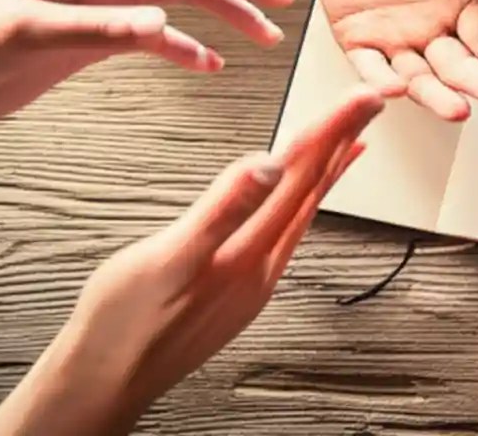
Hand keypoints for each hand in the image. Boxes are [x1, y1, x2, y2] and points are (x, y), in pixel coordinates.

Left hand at [0, 0, 294, 136]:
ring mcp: (99, 8)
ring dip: (220, 16)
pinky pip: (155, 39)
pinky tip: (209, 64)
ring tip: (262, 36)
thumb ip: (99, 29)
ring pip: (177, 2)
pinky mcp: (92, 41)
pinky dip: (186, 50)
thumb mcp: (27, 33)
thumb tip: (167, 28)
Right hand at [0, 87, 383, 435]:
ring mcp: (253, 279)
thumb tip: (268, 164)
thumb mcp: (170, 258)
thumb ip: (223, 209)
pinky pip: (282, 232)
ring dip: (325, 172)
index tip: (365, 96)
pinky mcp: (238, 288)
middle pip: (310, 190)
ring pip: (300, 212)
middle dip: (340, 140)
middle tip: (372, 101)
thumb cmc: (125, 323)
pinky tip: (292, 198)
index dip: (332, 129)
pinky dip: (297, 202)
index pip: (301, 176)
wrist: (106, 382)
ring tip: (349, 140)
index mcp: (249, 251)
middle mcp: (262, 266)